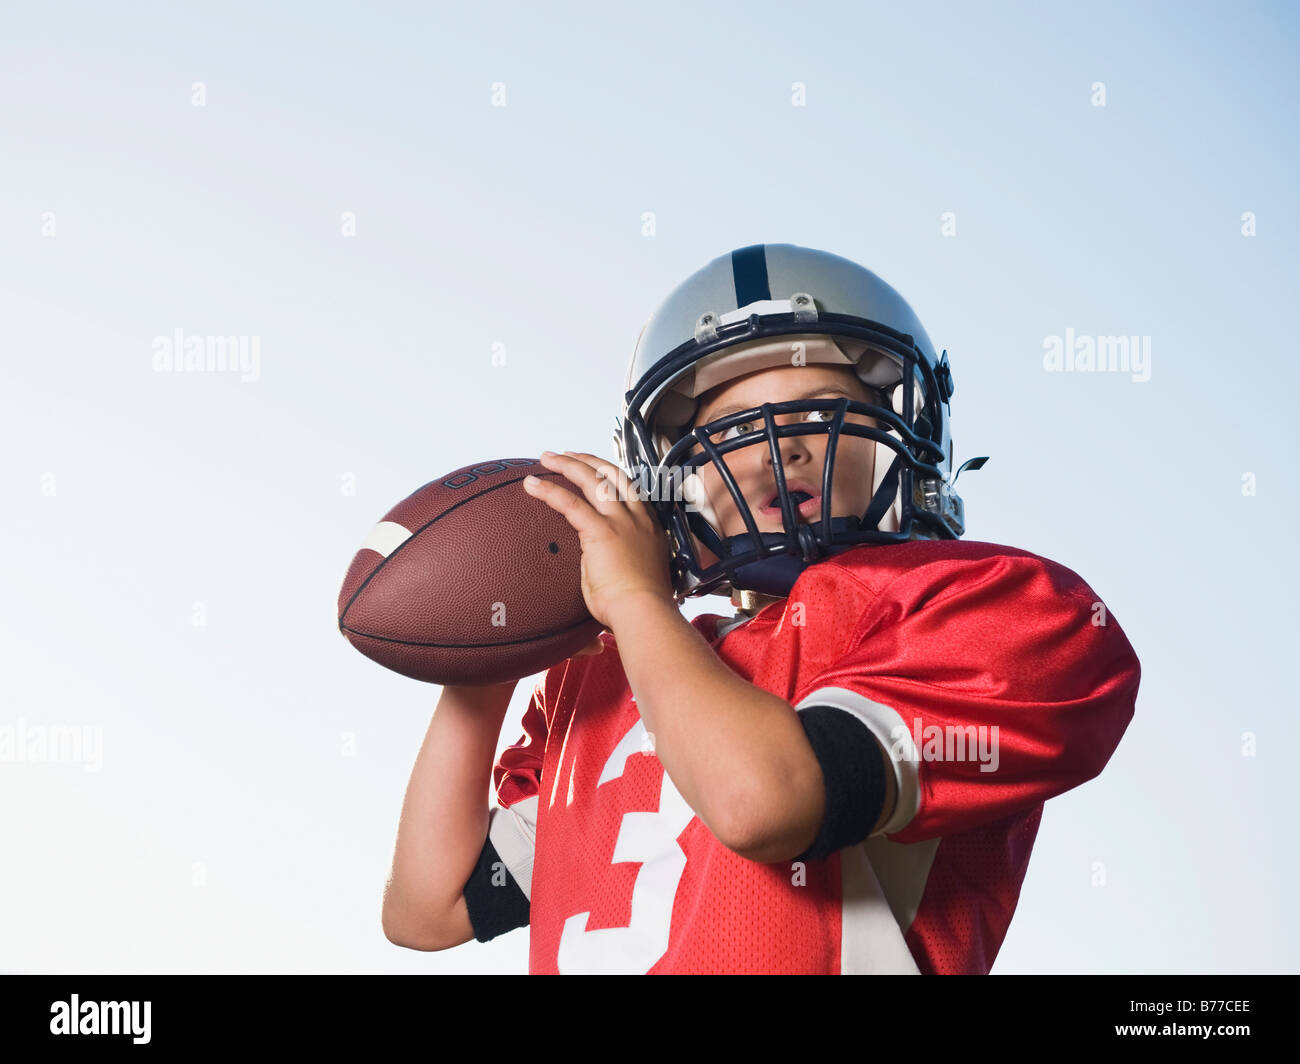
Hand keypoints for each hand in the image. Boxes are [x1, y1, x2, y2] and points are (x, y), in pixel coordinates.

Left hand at [522, 450, 675, 629]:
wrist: (645, 614)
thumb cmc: (640, 606)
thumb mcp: (636, 574)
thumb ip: (619, 560)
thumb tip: (602, 563)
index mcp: (649, 528)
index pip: (629, 489)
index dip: (609, 474)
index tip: (593, 468)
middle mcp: (638, 518)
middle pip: (612, 475)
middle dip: (587, 460)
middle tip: (566, 454)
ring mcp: (621, 522)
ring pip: (592, 480)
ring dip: (567, 464)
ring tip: (546, 457)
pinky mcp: (601, 531)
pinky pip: (570, 503)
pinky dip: (549, 491)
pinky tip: (531, 484)